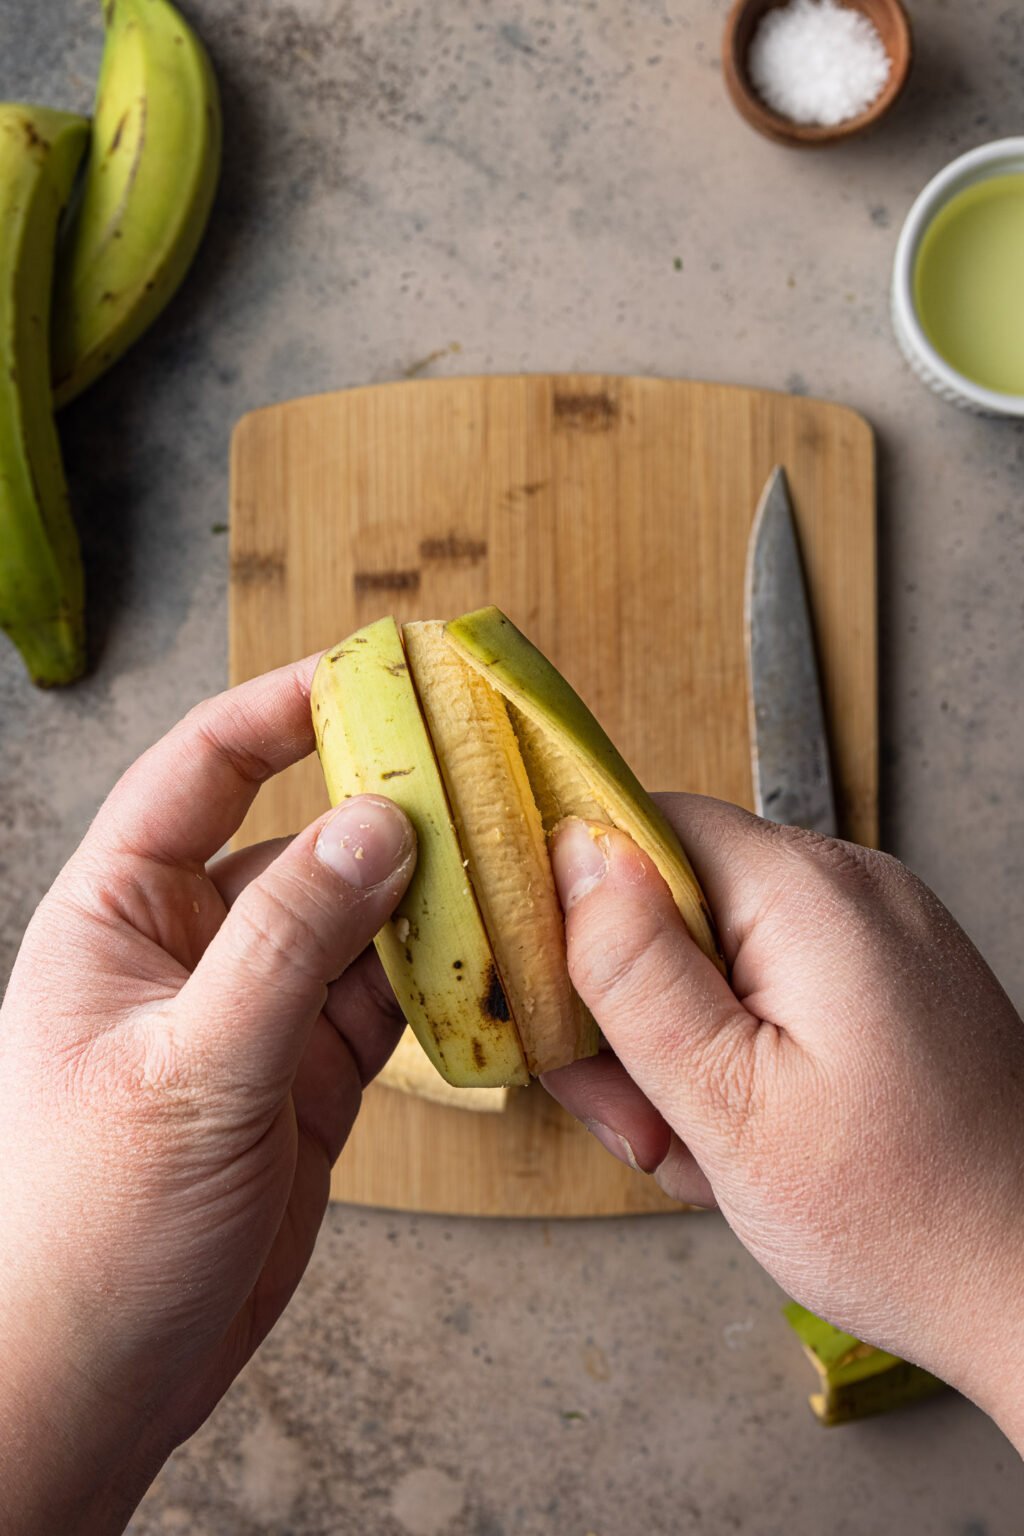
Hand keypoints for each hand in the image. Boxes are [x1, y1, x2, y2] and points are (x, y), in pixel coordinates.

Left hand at [0, 659, 415, 1535]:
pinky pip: (383, 1002)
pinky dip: (439, 981)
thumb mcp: (189, 1069)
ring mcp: (254, 1014)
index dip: (282, 710)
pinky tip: (493, 958)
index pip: (201, 772)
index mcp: (120, 917)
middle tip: (476, 764)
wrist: (94, 1381)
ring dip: (426, 895)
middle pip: (298, 839)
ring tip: (508, 858)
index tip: (371, 671)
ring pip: (355, 922)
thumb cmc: (85, 1228)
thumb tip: (376, 824)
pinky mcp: (305, 1079)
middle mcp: (190, 949)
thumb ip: (289, 944)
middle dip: (384, 803)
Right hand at [543, 799, 1023, 1449]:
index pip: (645, 824)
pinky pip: (768, 988)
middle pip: (674, 899)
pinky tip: (751, 1138)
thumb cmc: (900, 1217)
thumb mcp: (727, 1103)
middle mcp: (850, 887)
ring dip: (679, 1051)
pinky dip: (735, 1057)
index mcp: (810, 894)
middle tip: (646, 1124)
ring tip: (707, 1151)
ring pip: (713, 953)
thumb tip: (574, 849)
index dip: (578, 905)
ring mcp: (875, 934)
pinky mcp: (884, 981)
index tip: (558, 1005)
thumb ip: (636, 972)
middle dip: (632, 1013)